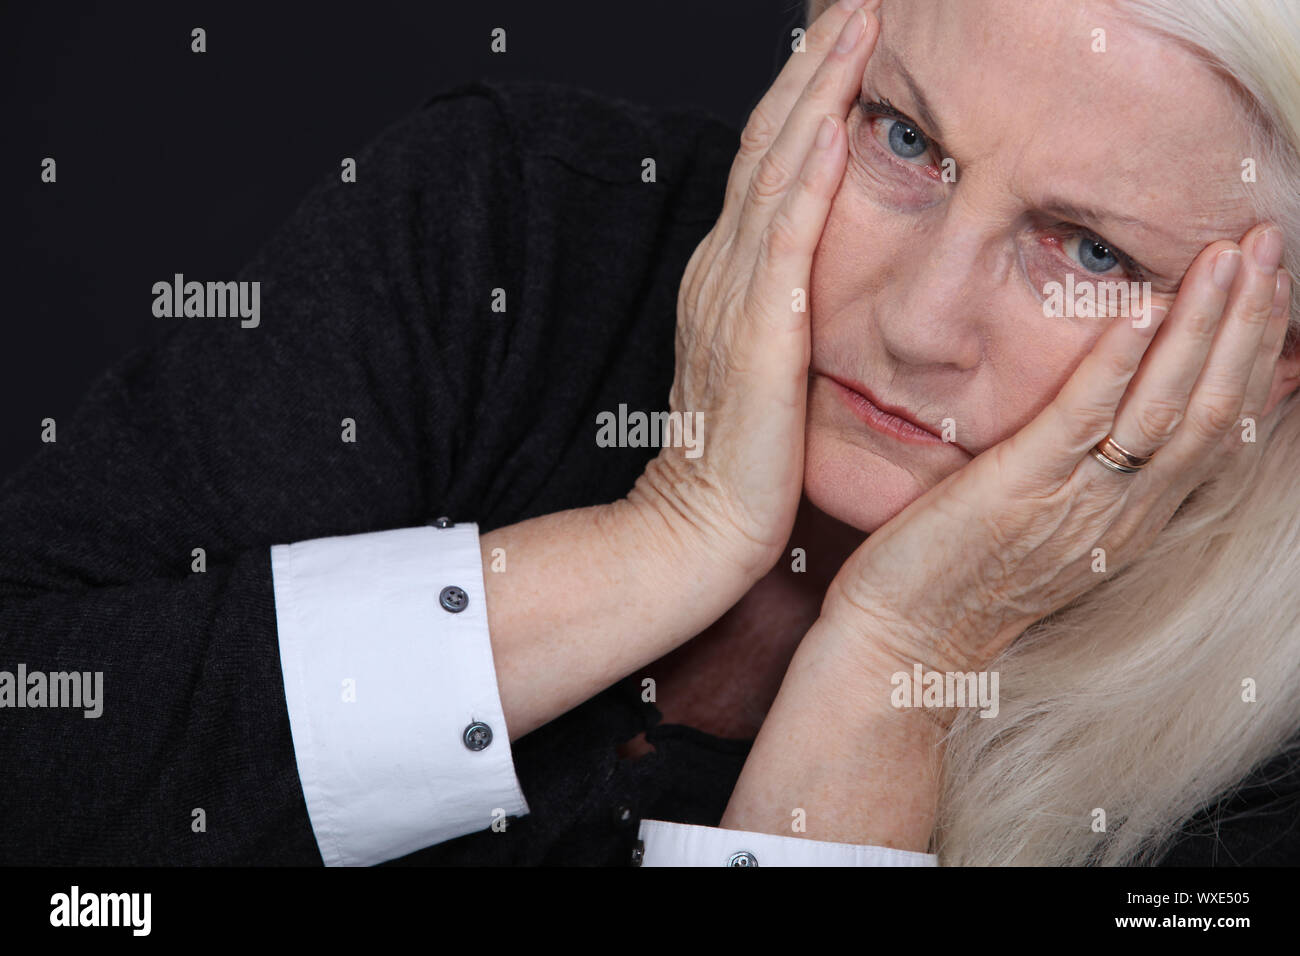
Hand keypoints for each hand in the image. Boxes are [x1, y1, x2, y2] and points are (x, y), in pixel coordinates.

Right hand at [630, 0, 880, 582]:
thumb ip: (785, 314)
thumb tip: (822, 284)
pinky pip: (785, 235)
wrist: (698, 527)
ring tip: (860, 27)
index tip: (849, 42)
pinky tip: (840, 122)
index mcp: (728, 277)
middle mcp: (722, 269)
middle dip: (814, 66)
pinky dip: (811, 173)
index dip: (805, 96)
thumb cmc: (742, 460)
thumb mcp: (766, 370)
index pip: (768, 164)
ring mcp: (733, 294)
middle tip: (859, 3)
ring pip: (777, 168)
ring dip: (819, 92)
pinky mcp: (755, 330)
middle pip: (768, 142)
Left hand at [821, 224, 1291, 683]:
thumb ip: (1092, 470)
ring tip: (1231, 255)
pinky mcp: (1018, 492)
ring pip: (1166, 407)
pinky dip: (1114, 365)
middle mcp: (1124, 510)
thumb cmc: (965, 579)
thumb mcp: (1053, 524)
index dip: (1255, 348)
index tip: (1272, 281)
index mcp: (1136, 513)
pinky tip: (1138, 311)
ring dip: (1204, 325)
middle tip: (1270, 237)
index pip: (1221, 422)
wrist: (904, 646)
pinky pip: (1080, 422)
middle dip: (1251, 319)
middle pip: (1214, 406)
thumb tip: (1118, 407)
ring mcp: (1077, 502)